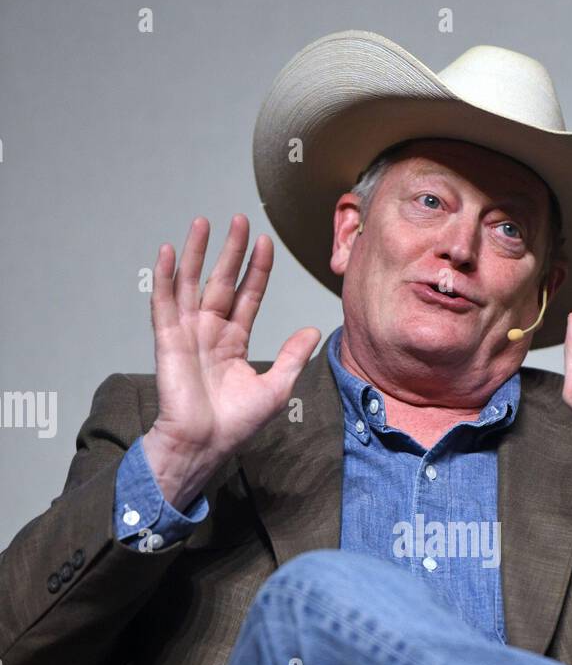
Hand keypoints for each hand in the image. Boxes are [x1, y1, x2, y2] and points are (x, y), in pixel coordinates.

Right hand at [143, 215, 319, 508]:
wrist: (205, 444)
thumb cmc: (236, 425)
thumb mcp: (276, 388)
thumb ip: (293, 356)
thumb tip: (314, 331)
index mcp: (234, 342)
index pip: (248, 296)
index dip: (256, 269)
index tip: (265, 243)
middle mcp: (211, 333)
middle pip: (222, 281)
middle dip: (231, 251)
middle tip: (239, 220)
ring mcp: (188, 334)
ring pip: (191, 283)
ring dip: (196, 253)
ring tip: (203, 223)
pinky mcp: (168, 341)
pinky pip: (165, 303)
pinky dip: (165, 277)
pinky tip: (167, 252)